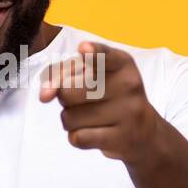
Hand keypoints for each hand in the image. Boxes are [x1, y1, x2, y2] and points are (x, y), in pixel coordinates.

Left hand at [39, 40, 160, 163]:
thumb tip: (44, 95)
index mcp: (122, 63)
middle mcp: (128, 85)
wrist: (143, 131)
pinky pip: (78, 138)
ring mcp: (128, 112)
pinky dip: (77, 137)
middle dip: (64, 98)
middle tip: (82, 100)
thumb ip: (61, 74)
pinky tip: (93, 132)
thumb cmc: (109, 96)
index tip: (83, 49)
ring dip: (71, 120)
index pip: (104, 56)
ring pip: (69, 118)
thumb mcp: (92, 75)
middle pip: (68, 92)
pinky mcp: (122, 138)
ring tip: (90, 117)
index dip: (92, 53)